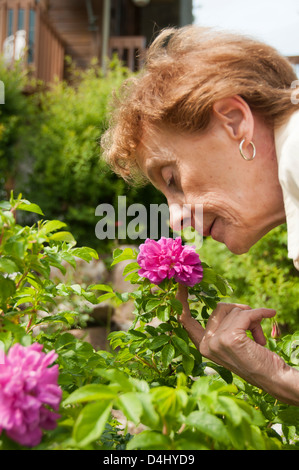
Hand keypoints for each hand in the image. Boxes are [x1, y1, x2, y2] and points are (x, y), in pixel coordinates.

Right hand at [176, 284, 298, 404]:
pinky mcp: (230, 338)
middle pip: (220, 308)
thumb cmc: (257, 360)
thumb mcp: (232, 342)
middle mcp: (205, 345)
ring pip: (235, 311)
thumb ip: (223, 326)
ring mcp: (216, 342)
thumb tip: (225, 306)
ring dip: (253, 319)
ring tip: (259, 337)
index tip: (180, 285)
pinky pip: (246, 314)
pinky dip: (260, 312)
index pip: (186, 320)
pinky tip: (270, 314)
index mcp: (202, 346)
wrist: (274, 379)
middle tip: (254, 325)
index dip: (181, 301)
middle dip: (240, 311)